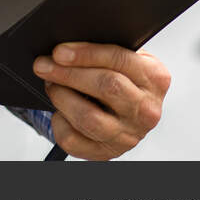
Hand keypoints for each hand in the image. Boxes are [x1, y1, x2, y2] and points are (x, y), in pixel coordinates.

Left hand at [32, 42, 169, 159]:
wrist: (131, 111)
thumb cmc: (122, 78)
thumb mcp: (125, 59)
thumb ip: (103, 50)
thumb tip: (65, 47)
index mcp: (154, 78)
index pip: (119, 60)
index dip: (85, 54)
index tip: (59, 52)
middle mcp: (146, 109)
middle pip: (106, 87)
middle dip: (68, 74)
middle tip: (44, 66)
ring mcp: (129, 135)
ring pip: (89, 117)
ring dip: (62, 97)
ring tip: (52, 85)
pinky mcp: (108, 152)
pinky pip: (74, 140)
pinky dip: (59, 123)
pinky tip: (61, 111)